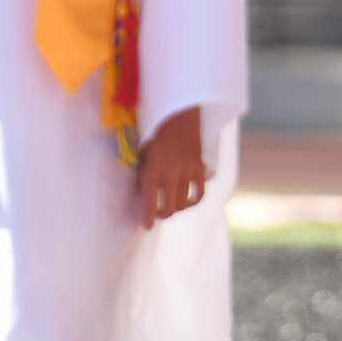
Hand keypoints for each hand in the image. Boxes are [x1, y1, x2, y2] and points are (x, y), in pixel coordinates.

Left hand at [137, 107, 208, 229]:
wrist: (179, 114)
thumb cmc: (156, 134)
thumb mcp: (143, 153)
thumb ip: (143, 172)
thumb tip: (141, 192)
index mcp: (152, 171)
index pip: (149, 204)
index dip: (147, 218)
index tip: (146, 225)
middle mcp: (170, 174)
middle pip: (169, 208)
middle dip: (162, 215)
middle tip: (158, 214)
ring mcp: (187, 172)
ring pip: (183, 203)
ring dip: (176, 208)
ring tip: (172, 207)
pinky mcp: (199, 168)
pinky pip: (200, 193)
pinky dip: (194, 201)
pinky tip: (189, 201)